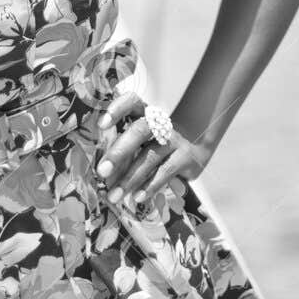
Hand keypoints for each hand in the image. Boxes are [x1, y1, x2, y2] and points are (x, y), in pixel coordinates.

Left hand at [94, 91, 212, 207]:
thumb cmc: (157, 145)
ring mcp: (175, 139)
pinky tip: (137, 197)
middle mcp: (161, 123)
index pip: (132, 102)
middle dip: (119, 152)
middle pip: (139, 131)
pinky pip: (165, 171)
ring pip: (150, 156)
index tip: (102, 125)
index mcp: (145, 114)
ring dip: (130, 178)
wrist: (196, 149)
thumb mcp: (142, 140)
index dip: (117, 109)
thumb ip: (124, 147)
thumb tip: (101, 171)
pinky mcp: (186, 157)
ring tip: (114, 195)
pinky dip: (150, 185)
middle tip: (102, 171)